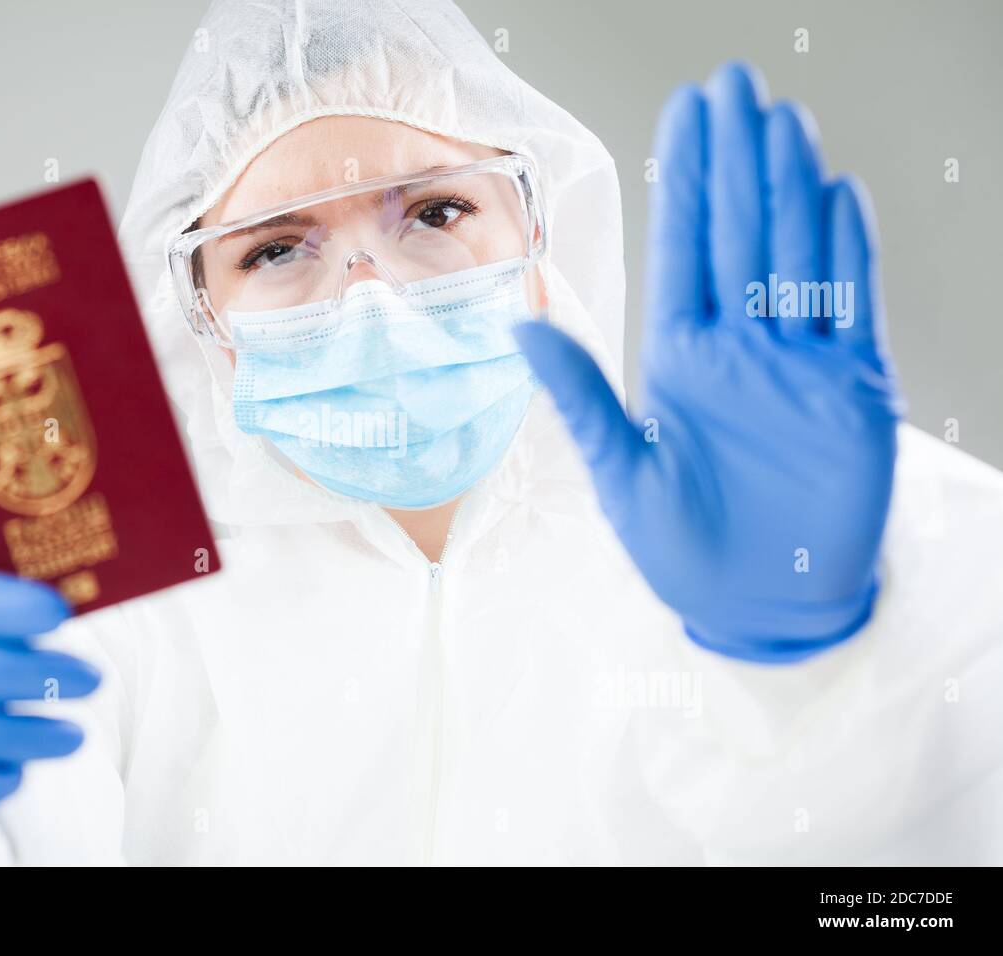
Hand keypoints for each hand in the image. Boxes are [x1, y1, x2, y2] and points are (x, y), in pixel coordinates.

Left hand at [515, 61, 901, 662]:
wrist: (755, 604)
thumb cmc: (678, 545)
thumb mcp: (619, 469)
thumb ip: (578, 394)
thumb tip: (519, 323)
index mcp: (679, 357)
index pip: (684, 250)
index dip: (690, 181)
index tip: (691, 115)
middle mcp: (738, 347)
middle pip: (741, 234)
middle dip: (739, 161)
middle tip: (737, 86)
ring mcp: (796, 363)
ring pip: (795, 255)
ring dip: (791, 189)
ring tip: (783, 124)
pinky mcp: (850, 389)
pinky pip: (849, 307)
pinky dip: (846, 253)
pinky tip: (836, 197)